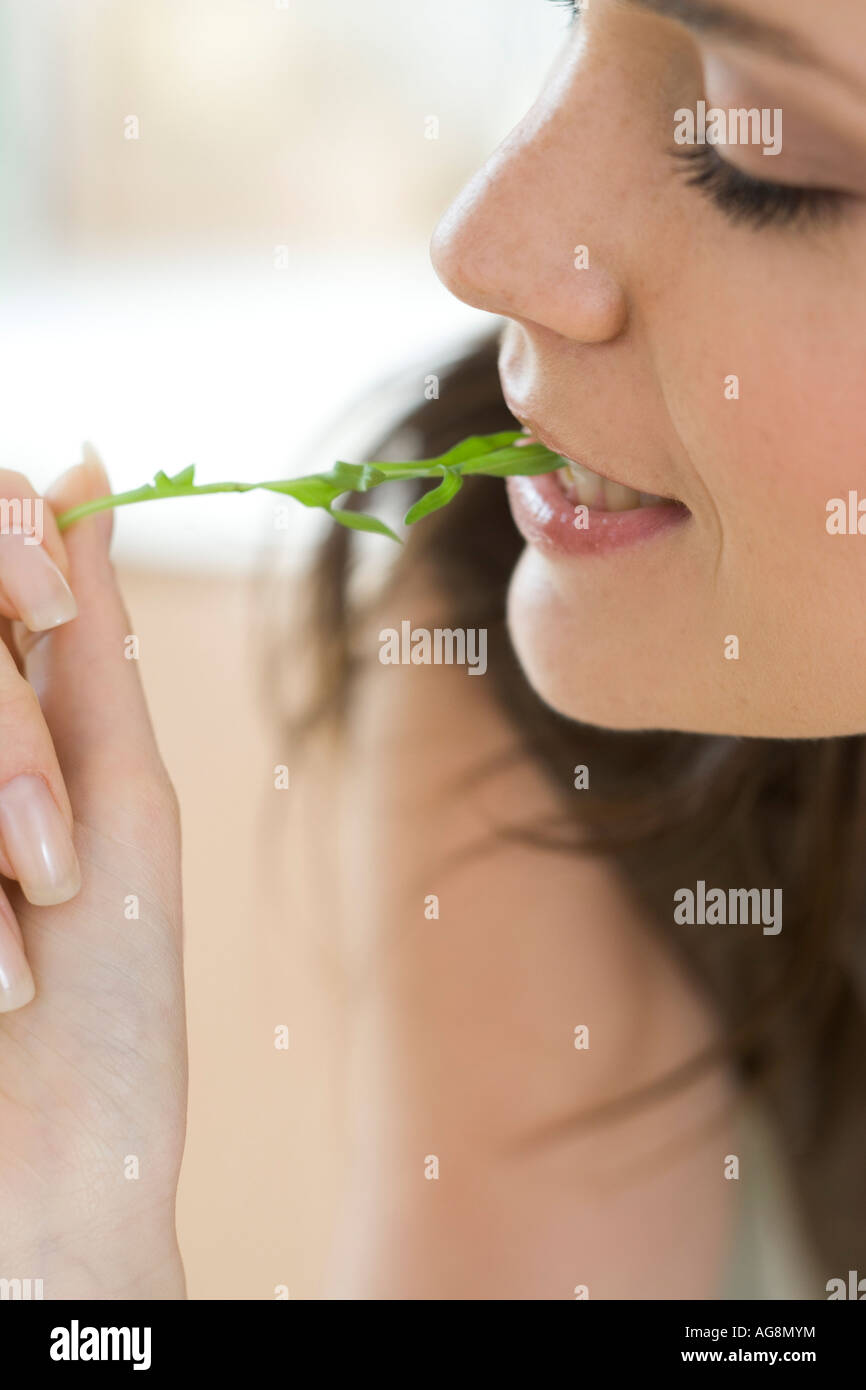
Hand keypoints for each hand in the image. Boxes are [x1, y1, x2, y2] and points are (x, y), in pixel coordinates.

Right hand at [0, 450, 186, 1297]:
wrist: (46, 1184)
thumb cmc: (104, 1002)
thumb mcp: (117, 806)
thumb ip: (87, 647)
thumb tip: (85, 472)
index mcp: (8, 725)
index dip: (3, 554)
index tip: (50, 632)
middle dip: (3, 754)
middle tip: (43, 867)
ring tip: (11, 962)